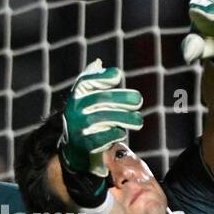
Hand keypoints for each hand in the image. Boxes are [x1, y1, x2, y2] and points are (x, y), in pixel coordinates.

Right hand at [58, 59, 143, 178]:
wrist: (74, 149)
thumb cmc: (86, 118)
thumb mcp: (85, 100)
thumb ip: (91, 81)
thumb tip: (98, 63)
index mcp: (76, 97)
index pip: (85, 82)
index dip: (101, 77)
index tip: (118, 75)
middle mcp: (74, 110)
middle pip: (100, 99)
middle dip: (122, 98)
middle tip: (138, 100)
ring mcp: (79, 127)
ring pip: (105, 118)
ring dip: (125, 118)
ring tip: (139, 120)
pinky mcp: (86, 144)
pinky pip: (105, 136)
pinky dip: (116, 133)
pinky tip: (122, 132)